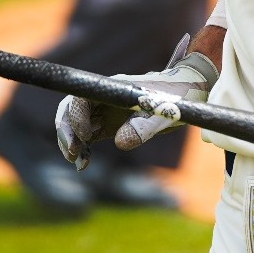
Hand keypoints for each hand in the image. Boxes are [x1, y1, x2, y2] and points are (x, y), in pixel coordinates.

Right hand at [55, 34, 219, 168]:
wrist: (187, 91)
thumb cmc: (177, 97)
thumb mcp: (165, 113)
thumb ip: (144, 127)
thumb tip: (119, 143)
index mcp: (113, 89)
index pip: (82, 97)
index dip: (77, 116)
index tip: (87, 136)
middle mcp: (104, 97)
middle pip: (70, 109)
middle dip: (66, 130)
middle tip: (72, 153)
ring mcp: (104, 110)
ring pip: (75, 122)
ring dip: (70, 140)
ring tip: (77, 162)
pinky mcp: (108, 123)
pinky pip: (86, 135)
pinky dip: (81, 147)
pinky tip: (83, 163)